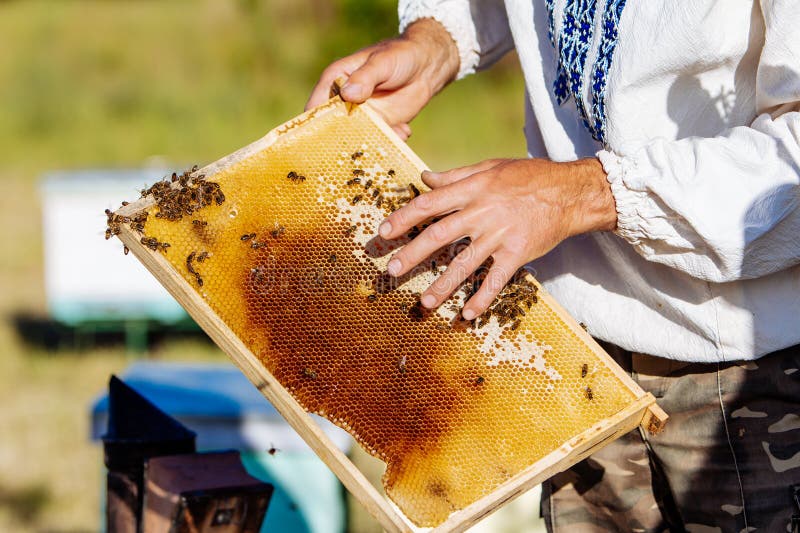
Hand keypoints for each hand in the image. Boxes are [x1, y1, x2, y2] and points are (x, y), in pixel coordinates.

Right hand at [305, 18, 459, 139]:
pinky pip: (378, 140)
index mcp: (335, 82)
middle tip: (353, 153)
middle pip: (333, 130)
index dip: (314, 126)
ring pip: (356, 139)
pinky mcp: (380, 125)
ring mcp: (362, 116)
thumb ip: (366, 77)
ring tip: (385, 142)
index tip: (318, 142)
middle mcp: (344, 102)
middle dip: (340, 144)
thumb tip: (348, 94)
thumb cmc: (400, 55)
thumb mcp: (382, 63)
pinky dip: (389, 141)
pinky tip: (404, 131)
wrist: (426, 65)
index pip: (316, 107)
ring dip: (368, 145)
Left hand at [378, 158, 616, 318]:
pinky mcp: (518, 252)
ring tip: (424, 302)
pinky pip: (496, 280)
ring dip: (442, 285)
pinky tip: (467, 314)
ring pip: (464, 263)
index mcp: (472, 190)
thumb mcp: (490, 167)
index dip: (404, 218)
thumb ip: (455, 176)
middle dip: (412, 255)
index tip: (383, 232)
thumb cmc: (528, 176)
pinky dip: (482, 298)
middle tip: (392, 271)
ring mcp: (500, 235)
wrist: (570, 192)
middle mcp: (482, 212)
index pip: (430, 204)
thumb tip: (425, 177)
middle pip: (439, 236)